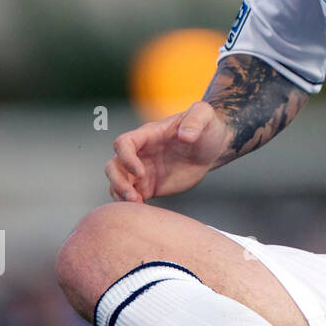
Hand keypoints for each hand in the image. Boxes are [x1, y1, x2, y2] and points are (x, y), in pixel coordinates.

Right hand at [103, 101, 229, 202]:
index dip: (126, 158)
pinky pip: (130, 196)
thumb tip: (186, 136)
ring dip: (121, 195)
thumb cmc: (206, 127)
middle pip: (113, 166)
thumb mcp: (204, 115)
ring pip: (117, 183)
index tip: (140, 172)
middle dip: (118, 181)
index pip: (123, 143)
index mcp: (148, 135)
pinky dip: (130, 204)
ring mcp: (142, 171)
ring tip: (138, 205)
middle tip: (134, 196)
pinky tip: (142, 209)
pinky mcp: (149, 186)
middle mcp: (140, 153)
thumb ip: (195, 121)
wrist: (212, 147)